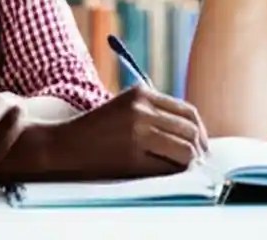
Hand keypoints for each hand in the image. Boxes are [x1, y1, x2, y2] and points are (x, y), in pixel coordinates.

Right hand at [37, 84, 208, 180]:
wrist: (65, 144)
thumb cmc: (97, 129)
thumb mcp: (126, 107)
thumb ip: (154, 112)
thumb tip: (193, 132)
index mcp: (142, 93)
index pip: (187, 111)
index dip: (200, 130)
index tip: (201, 145)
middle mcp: (142, 108)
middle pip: (190, 130)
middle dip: (200, 148)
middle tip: (199, 160)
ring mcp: (138, 131)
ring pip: (184, 149)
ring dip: (189, 161)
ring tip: (185, 168)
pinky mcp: (132, 154)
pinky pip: (167, 166)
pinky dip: (174, 171)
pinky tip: (169, 173)